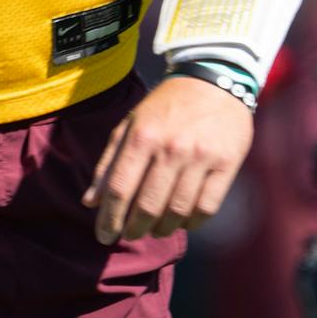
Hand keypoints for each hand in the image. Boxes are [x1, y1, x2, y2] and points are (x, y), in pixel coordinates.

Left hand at [82, 75, 254, 244]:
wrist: (215, 80)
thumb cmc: (166, 107)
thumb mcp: (131, 125)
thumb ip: (109, 163)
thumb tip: (90, 202)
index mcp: (142, 136)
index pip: (120, 189)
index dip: (109, 219)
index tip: (104, 237)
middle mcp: (171, 147)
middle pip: (148, 206)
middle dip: (135, 229)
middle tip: (131, 235)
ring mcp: (201, 157)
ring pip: (177, 212)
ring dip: (162, 229)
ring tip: (155, 229)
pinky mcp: (227, 164)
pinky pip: (206, 207)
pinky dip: (192, 223)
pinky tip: (183, 221)